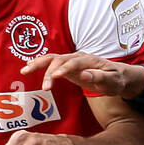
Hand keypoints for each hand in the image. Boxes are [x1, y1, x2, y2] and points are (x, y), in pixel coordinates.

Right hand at [21, 51, 143, 98]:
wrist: (119, 76)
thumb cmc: (117, 79)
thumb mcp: (113, 81)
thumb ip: (100, 77)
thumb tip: (85, 74)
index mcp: (89, 60)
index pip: (74, 63)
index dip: (64, 69)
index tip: (55, 78)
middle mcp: (78, 57)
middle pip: (59, 59)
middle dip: (48, 70)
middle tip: (43, 87)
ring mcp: (71, 61)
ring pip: (52, 60)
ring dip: (38, 65)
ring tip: (24, 71)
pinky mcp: (67, 67)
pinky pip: (51, 64)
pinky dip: (39, 65)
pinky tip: (27, 68)